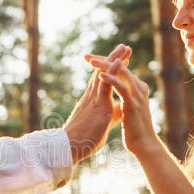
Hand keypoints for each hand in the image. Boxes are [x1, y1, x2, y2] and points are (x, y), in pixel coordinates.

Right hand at [63, 44, 131, 162]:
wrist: (69, 147)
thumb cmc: (82, 140)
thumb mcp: (102, 125)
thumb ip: (111, 115)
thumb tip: (120, 110)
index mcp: (93, 101)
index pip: (103, 81)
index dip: (111, 69)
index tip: (120, 59)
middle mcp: (92, 96)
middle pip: (103, 72)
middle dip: (113, 59)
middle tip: (123, 47)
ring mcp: (95, 99)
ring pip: (105, 73)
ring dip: (115, 59)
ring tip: (124, 47)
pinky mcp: (98, 104)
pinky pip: (106, 84)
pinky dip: (112, 71)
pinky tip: (119, 61)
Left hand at [85, 51, 159, 158]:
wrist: (144, 145)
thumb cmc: (134, 131)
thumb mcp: (125, 113)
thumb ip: (121, 103)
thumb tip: (114, 102)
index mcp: (135, 89)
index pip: (118, 71)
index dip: (104, 64)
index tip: (89, 60)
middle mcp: (137, 88)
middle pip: (119, 67)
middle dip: (103, 60)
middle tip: (87, 56)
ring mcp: (136, 95)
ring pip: (120, 73)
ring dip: (105, 65)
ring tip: (91, 61)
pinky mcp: (132, 103)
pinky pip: (121, 88)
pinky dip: (111, 80)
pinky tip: (100, 76)